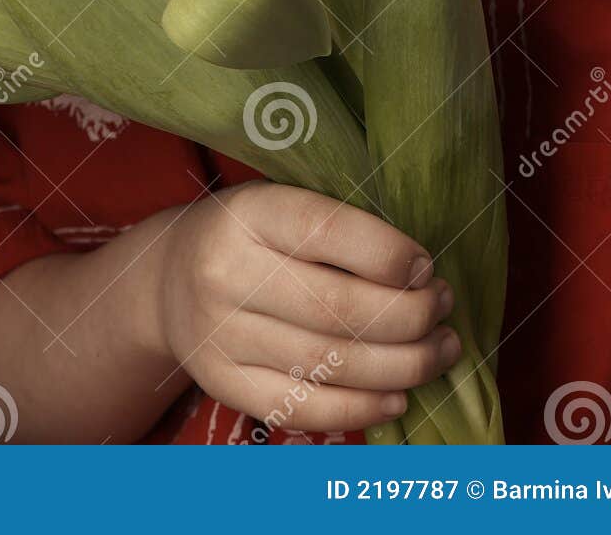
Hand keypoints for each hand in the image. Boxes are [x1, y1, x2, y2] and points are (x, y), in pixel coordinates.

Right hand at [153, 180, 460, 435]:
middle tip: (444, 308)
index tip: (426, 266)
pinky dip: (363, 406)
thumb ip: (337, 227)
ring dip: (404, 364)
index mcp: (247, 213)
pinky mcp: (223, 383)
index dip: (387, 253)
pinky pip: (305, 407)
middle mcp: (226, 273)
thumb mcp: (278, 203)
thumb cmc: (248, 234)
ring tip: (441, 350)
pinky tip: (398, 393)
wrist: (167, 279)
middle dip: (410, 316)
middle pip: (337, 308)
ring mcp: (221, 334)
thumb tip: (420, 273)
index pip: (324, 230)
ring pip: (330, 363)